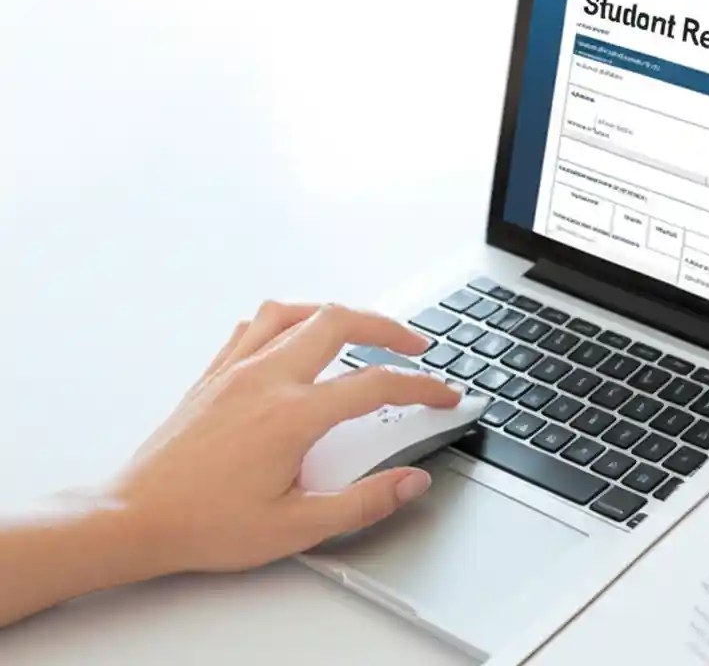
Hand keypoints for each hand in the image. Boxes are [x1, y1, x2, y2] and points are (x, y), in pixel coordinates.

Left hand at [110, 301, 461, 574]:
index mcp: (292, 415)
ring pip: (296, 313)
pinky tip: (296, 334)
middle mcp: (265, 380)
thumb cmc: (205, 525)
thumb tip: (410, 482)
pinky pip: (255, 325)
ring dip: (337, 313)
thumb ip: (364, 502)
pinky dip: (289, 319)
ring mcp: (235, 371)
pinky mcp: (213, 376)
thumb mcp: (298, 527)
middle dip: (388, 327)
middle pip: (339, 322)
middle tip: (414, 345)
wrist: (133, 520)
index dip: (423, 386)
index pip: (376, 385)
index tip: (444, 394)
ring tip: (362, 328)